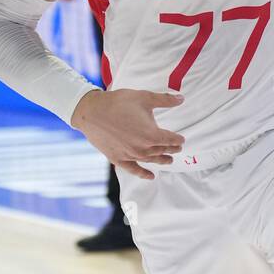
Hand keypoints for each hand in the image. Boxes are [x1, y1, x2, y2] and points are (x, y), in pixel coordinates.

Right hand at [70, 88, 185, 179]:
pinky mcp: (118, 159)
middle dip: (171, 149)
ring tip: (169, 161)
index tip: (182, 139)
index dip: (178, 140)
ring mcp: (130, 155)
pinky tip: (150, 176)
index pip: (170, 139)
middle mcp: (142, 148)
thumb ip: (164, 100)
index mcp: (151, 134)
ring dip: (161, 160)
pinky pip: (134, 169)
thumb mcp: (144, 97)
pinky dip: (143, 174)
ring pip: (150, 160)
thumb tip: (181, 98)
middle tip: (177, 149)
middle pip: (162, 150)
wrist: (92, 112)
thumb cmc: (118, 102)